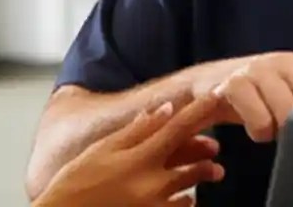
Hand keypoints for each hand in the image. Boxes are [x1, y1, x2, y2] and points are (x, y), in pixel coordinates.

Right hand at [32, 92, 226, 206]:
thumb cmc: (75, 184)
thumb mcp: (101, 150)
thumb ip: (135, 131)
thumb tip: (165, 110)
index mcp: (138, 159)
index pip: (177, 128)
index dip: (199, 111)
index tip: (217, 97)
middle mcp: (151, 185)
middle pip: (193, 165)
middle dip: (205, 155)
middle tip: (213, 149)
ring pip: (189, 193)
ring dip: (196, 180)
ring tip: (207, 173)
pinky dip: (182, 203)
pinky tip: (181, 198)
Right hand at [209, 51, 292, 142]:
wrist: (203, 85)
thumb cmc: (260, 95)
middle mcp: (290, 62)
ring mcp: (261, 70)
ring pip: (290, 112)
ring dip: (289, 133)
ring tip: (281, 134)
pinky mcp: (234, 84)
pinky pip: (258, 119)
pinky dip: (261, 131)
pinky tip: (257, 130)